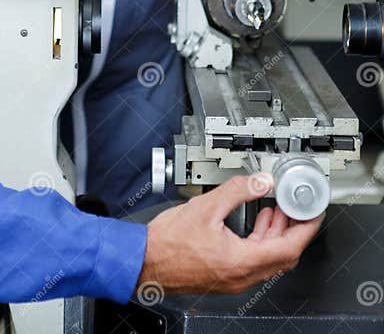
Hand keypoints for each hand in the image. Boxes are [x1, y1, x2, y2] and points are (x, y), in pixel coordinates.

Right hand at [138, 173, 323, 294]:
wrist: (146, 261)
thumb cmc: (169, 241)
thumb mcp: (206, 206)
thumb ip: (238, 190)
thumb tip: (262, 181)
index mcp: (241, 260)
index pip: (289, 247)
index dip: (306, 229)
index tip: (313, 214)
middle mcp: (242, 275)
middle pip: (283, 256)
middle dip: (294, 230)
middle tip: (296, 208)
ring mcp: (234, 279)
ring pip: (269, 260)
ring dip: (277, 235)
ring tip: (276, 210)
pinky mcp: (226, 276)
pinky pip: (254, 261)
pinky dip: (261, 242)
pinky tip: (255, 223)